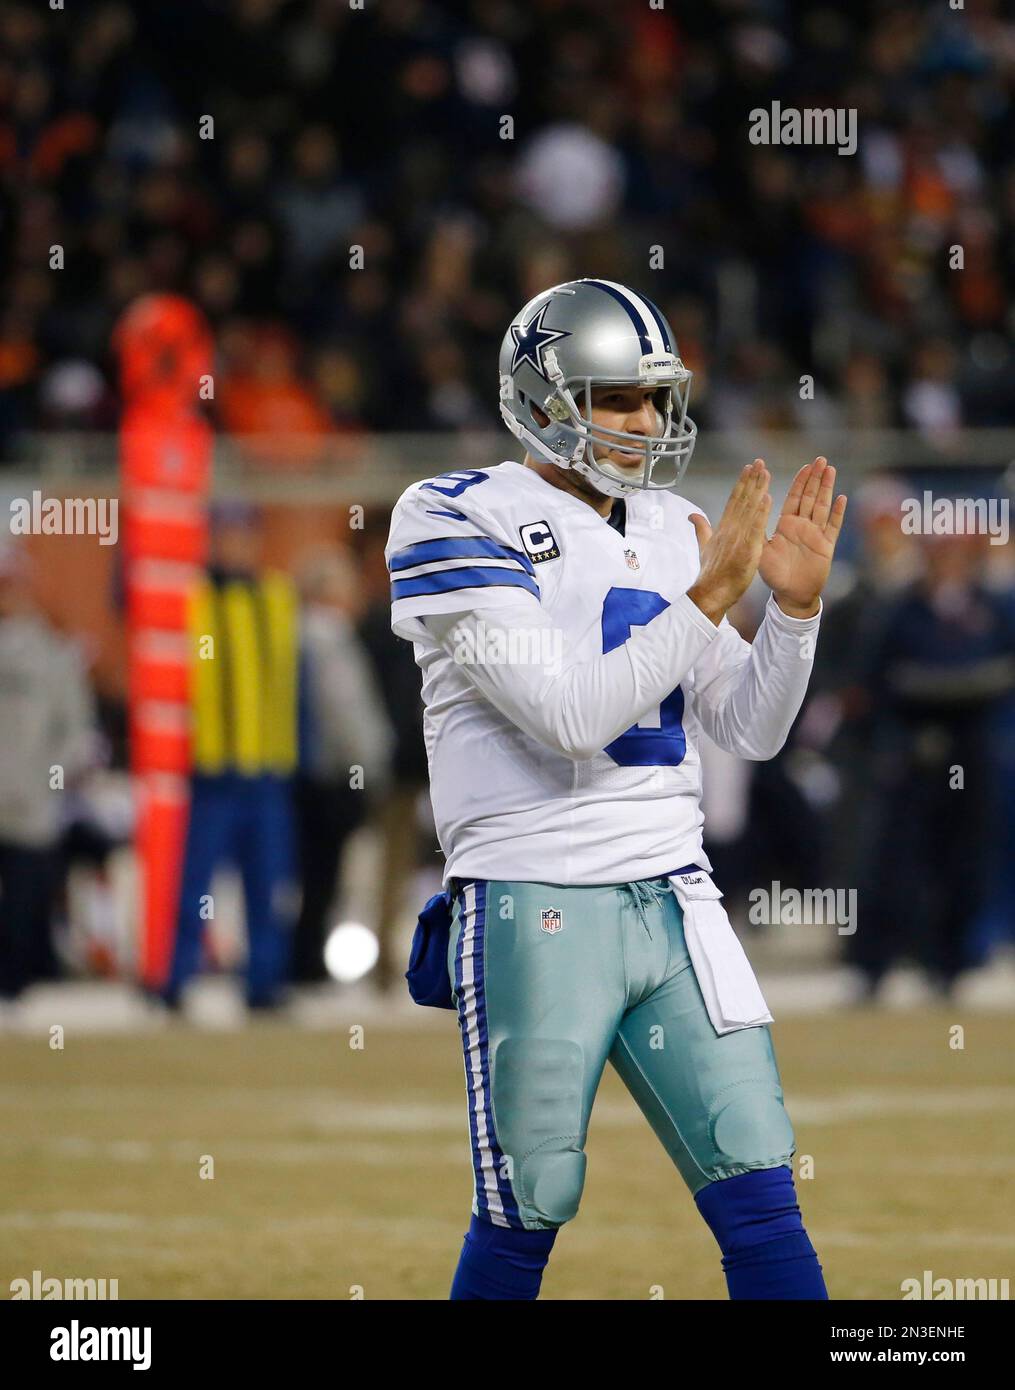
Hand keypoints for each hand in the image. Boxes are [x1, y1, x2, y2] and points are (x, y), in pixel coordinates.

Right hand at [687, 460, 770, 625]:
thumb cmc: (709, 573)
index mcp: (722, 528)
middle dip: (751, 480)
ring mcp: (737, 538)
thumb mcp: (704, 547)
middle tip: (760, 462)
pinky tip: (767, 498)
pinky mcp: (746, 549)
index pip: (734, 500)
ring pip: (749, 509)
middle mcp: (729, 529)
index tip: (749, 468)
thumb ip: (701, 529)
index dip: (742, 483)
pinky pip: (755, 527)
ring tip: (766, 472)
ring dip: (758, 489)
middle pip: (742, 499)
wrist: (710, 592)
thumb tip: (691, 515)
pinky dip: (761, 512)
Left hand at [759, 457, 847, 617]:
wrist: (790, 594)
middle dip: (816, 478)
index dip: (800, 482)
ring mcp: (816, 534)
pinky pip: (833, 527)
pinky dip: (838, 513)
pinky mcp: (826, 546)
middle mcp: (802, 526)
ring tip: (831, 470)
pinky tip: (842, 498)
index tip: (805, 465)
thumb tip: (746, 511)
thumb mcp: (760, 550)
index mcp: (786, 525)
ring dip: (827, 488)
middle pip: (811, 497)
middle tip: (821, 459)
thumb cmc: (774, 574)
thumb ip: (756, 530)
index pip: (794, 498)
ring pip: (823, 506)